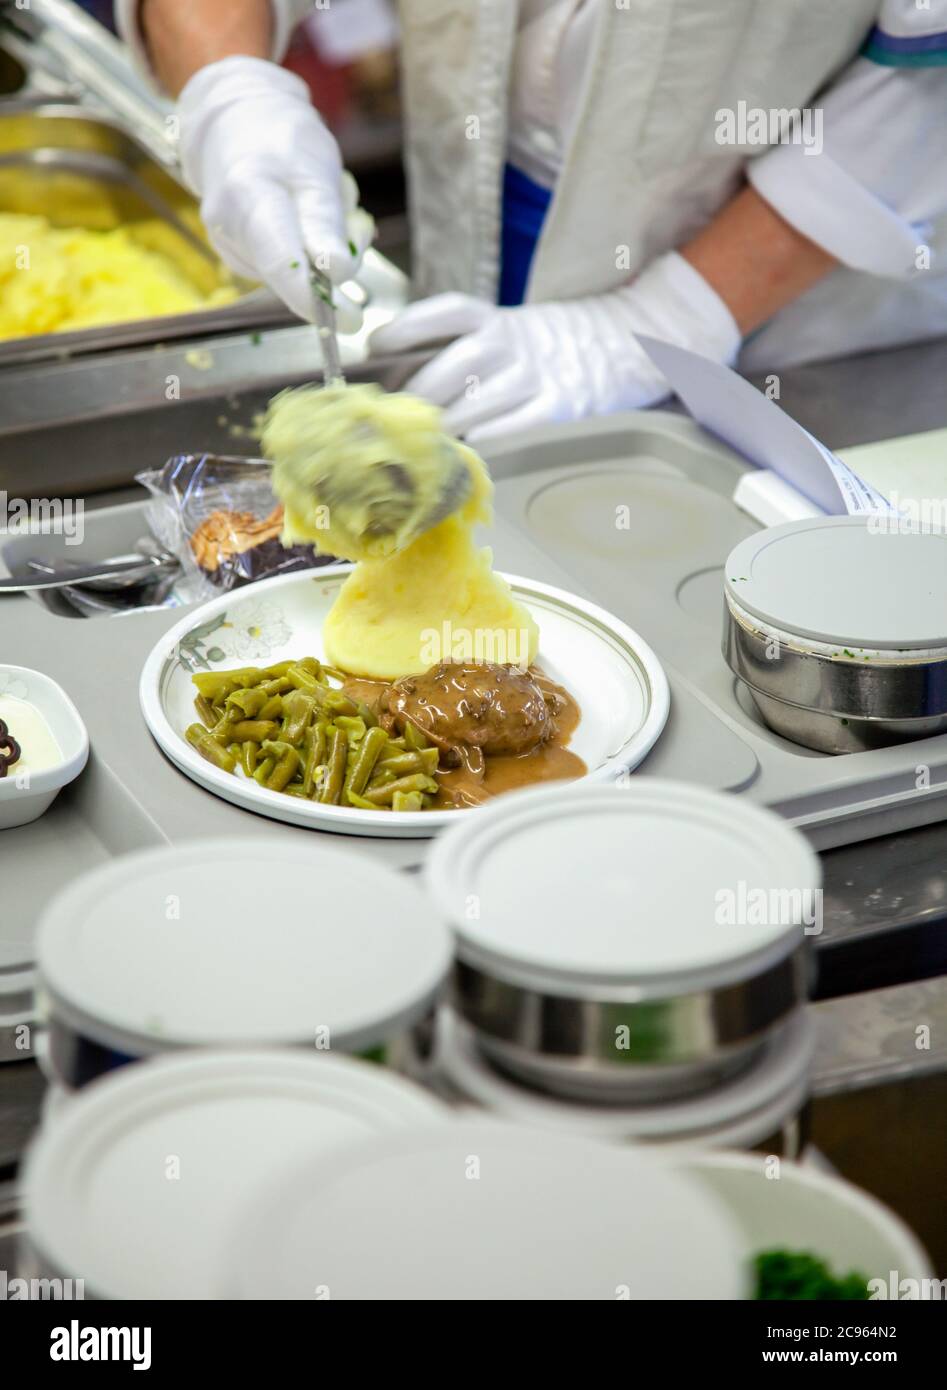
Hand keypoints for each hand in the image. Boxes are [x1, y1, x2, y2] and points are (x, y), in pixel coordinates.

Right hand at [178, 56, 374, 329]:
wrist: (234, 125)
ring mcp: (230, 248)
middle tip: (356, 221)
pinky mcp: (240, 257)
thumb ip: (324, 223)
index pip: (283, 266)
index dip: (318, 299)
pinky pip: (290, 269)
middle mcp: (230, 232)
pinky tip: (307, 218)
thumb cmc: (280, 141)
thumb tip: (337, 273)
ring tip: (326, 205)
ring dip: (326, 249)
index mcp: (248, 201)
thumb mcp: (315, 170)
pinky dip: (309, 249)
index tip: (352, 319)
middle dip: (336, 259)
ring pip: (299, 274)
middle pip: (298, 277)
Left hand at [369, 253, 740, 440]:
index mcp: (496, 318)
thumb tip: (399, 379)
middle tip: (393, 421)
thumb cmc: (548, 346)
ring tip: (421, 445)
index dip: (407, 327)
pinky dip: (480, 444)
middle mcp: (513, 342)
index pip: (445, 314)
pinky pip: (507, 431)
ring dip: (442, 429)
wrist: (624, 343)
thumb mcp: (508, 330)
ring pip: (473, 406)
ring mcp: (536, 376)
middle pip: (449, 369)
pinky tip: (464, 453)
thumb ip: (461, 349)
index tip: (377, 346)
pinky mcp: (558, 408)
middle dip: (415, 399)